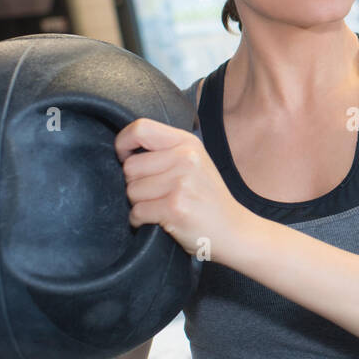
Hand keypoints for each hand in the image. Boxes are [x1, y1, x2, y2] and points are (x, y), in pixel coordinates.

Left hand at [116, 119, 252, 262]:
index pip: (140, 128)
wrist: (235, 230)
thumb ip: (165, 152)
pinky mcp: (175, 208)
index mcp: (188, 143)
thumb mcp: (194, 163)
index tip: (126, 158)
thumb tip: (125, 152)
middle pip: (130, 167)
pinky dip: (141, 222)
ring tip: (163, 207)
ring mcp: (182, 183)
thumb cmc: (208, 199)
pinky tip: (161, 221)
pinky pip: (137, 213)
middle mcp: (186, 158)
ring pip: (131, 192)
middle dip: (135, 184)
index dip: (123, 144)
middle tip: (158, 194)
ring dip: (140, 204)